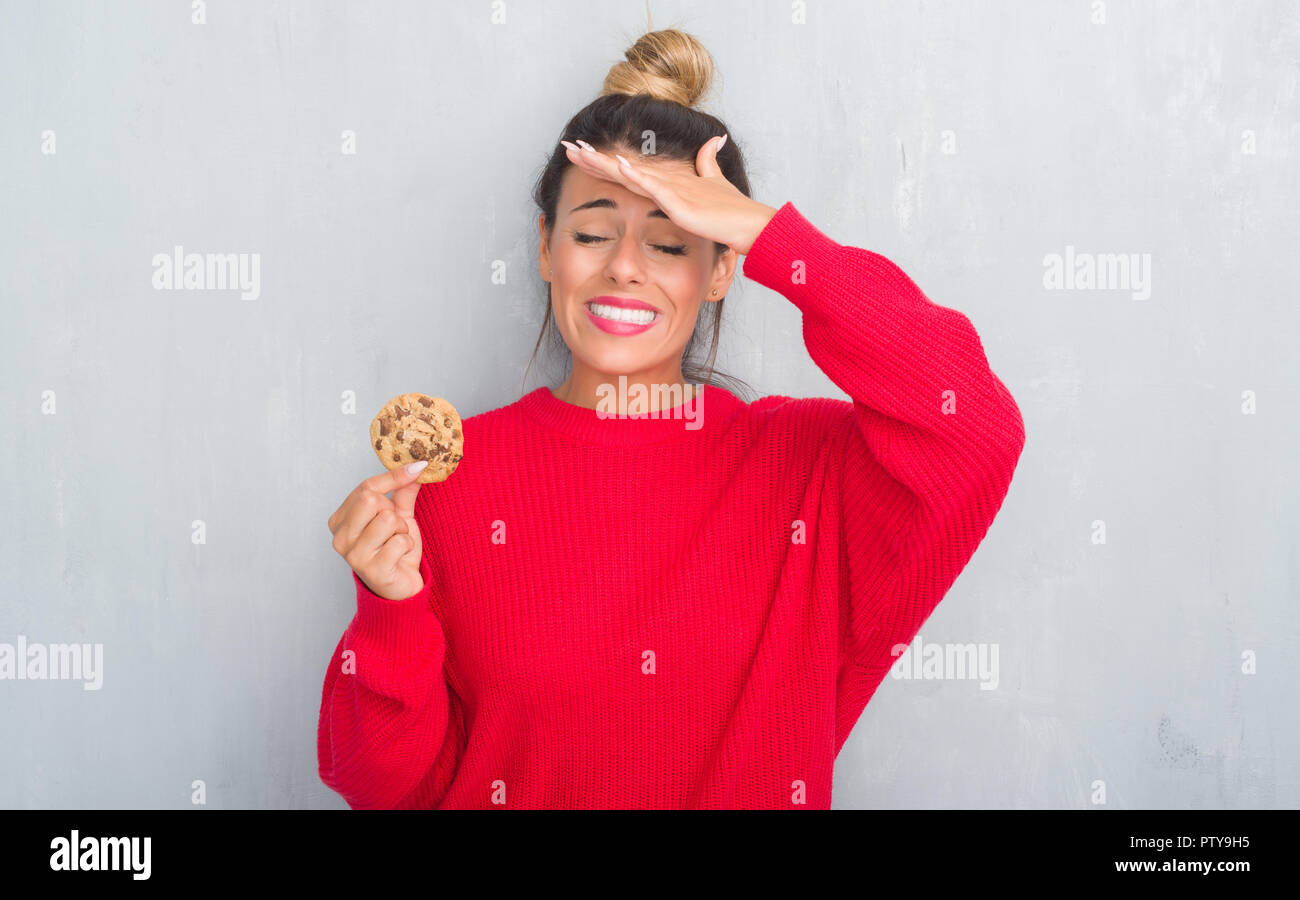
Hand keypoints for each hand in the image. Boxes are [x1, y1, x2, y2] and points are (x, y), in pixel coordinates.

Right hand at [327, 461, 427, 600]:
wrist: (401, 588)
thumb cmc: (395, 551)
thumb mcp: (399, 517)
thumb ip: (403, 492)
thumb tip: (416, 466)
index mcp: (340, 520)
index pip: (366, 487)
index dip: (394, 476)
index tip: (418, 466)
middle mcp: (340, 537)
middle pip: (371, 499)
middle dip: (393, 511)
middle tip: (395, 528)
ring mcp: (353, 555)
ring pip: (387, 519)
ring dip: (401, 530)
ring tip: (396, 543)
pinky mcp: (371, 570)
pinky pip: (399, 542)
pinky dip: (407, 546)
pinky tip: (400, 557)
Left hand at [561, 136, 777, 255]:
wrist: (749, 224)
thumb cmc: (732, 209)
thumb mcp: (715, 184)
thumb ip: (708, 162)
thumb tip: (712, 139)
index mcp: (666, 182)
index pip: (627, 170)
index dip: (602, 161)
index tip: (580, 154)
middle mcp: (665, 182)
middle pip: (621, 168)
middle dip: (592, 158)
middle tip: (566, 146)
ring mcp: (671, 190)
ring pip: (630, 173)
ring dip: (604, 163)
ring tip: (581, 152)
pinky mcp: (680, 202)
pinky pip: (653, 188)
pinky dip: (635, 176)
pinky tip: (618, 166)